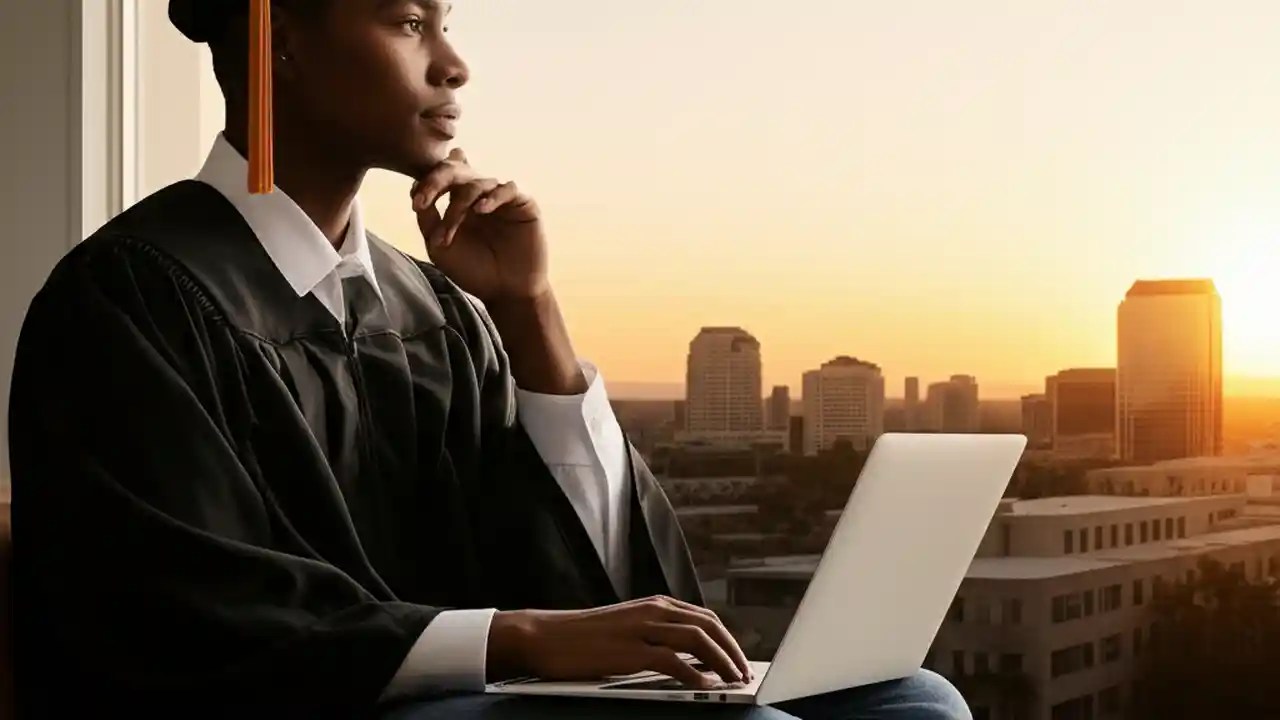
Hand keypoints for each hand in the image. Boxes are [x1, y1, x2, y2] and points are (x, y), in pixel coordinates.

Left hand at [410, 149, 548, 303]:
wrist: (505, 293)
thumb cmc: (473, 272)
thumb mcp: (440, 248)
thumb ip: (428, 219)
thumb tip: (414, 187)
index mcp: (458, 201)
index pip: (441, 178)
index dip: (427, 183)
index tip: (417, 204)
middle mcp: (480, 195)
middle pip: (458, 170)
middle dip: (438, 180)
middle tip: (425, 199)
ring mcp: (501, 198)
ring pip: (479, 182)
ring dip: (460, 203)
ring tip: (452, 227)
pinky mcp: (524, 204)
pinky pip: (508, 189)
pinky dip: (493, 196)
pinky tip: (481, 209)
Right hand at [487, 596, 752, 688]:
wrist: (547, 636)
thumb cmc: (584, 637)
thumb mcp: (627, 627)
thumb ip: (655, 633)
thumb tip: (687, 655)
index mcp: (654, 604)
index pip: (704, 618)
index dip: (726, 639)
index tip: (738, 659)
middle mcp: (653, 610)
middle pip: (708, 626)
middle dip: (732, 650)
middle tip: (743, 673)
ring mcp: (642, 628)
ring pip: (697, 639)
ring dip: (721, 661)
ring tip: (732, 680)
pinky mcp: (630, 649)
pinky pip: (673, 660)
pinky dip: (694, 674)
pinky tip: (704, 686)